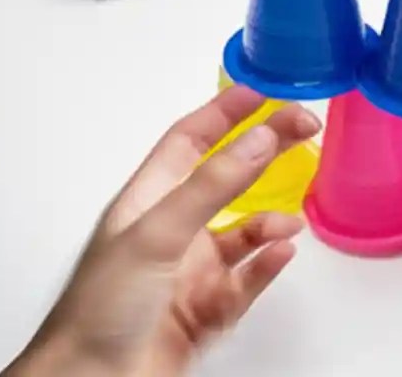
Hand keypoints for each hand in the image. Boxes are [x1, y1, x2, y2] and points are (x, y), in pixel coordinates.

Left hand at [4, 86, 321, 376]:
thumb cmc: (97, 311)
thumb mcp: (157, 232)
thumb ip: (213, 185)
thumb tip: (258, 138)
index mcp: (146, 201)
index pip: (190, 139)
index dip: (225, 111)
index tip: (263, 90)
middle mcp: (170, 231)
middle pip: (226, 176)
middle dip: (265, 150)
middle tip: (304, 129)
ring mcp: (190, 271)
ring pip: (244, 233)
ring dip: (270, 222)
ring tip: (289, 222)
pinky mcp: (207, 310)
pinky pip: (250, 279)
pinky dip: (269, 265)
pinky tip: (280, 255)